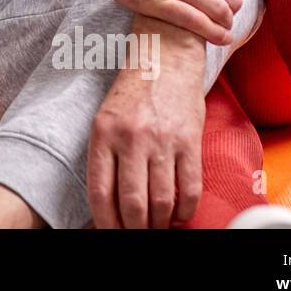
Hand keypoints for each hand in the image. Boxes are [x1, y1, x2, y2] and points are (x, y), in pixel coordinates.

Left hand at [88, 35, 205, 228]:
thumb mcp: (106, 120)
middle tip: (137, 232)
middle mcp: (131, 138)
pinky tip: (178, 213)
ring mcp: (162, 140)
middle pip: (132, 204)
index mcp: (103, 134)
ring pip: (161, 202)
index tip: (111, 232)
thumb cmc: (133, 92)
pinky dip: (184, 210)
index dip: (106, 222)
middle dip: (134, 229)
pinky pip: (189, 188)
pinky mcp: (190, 140)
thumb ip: (106, 157)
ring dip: (159, 223)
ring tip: (157, 226)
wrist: (165, 57)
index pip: (101, 193)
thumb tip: (110, 204)